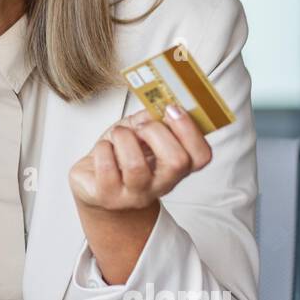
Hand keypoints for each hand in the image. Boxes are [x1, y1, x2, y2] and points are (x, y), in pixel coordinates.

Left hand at [68, 104, 211, 213]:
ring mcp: (135, 194)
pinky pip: (106, 167)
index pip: (201, 155)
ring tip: (119, 135)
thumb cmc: (122, 156)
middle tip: (141, 126)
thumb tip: (159, 102)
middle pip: (176, 161)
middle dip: (156, 131)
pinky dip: (103, 148)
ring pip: (136, 165)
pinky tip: (105, 150)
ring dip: (124, 138)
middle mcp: (161, 184)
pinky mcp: (108, 196)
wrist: (98, 186)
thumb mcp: (141, 132)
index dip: (189, 129)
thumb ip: (152, 118)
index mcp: (177, 167)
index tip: (171, 109)